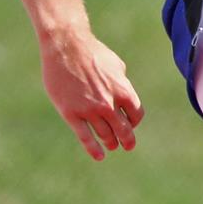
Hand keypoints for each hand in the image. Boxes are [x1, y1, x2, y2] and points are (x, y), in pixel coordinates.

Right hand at [38, 24, 142, 160]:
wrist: (66, 47)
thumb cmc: (92, 53)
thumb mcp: (116, 66)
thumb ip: (122, 83)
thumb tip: (123, 94)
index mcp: (124, 91)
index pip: (136, 115)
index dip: (134, 122)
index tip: (130, 124)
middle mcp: (109, 104)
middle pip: (123, 129)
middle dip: (127, 139)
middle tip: (127, 145)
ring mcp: (90, 110)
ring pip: (105, 134)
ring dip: (110, 142)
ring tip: (111, 146)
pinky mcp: (71, 113)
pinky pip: (85, 137)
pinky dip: (93, 148)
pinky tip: (99, 156)